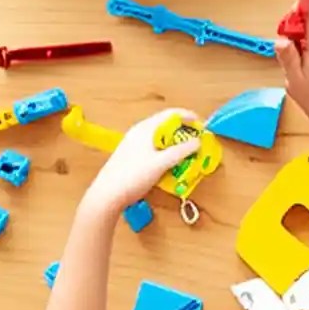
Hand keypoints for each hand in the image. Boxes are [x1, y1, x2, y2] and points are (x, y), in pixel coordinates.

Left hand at [85, 108, 201, 211]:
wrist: (107, 195)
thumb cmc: (132, 176)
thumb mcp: (161, 163)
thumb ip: (181, 151)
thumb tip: (197, 142)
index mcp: (145, 129)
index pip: (171, 114)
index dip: (188, 116)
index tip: (201, 125)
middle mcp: (139, 132)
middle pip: (166, 125)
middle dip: (183, 131)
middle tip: (196, 141)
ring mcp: (134, 144)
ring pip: (160, 137)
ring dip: (175, 143)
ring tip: (187, 153)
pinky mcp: (132, 155)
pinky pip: (153, 147)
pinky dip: (166, 151)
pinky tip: (170, 163)